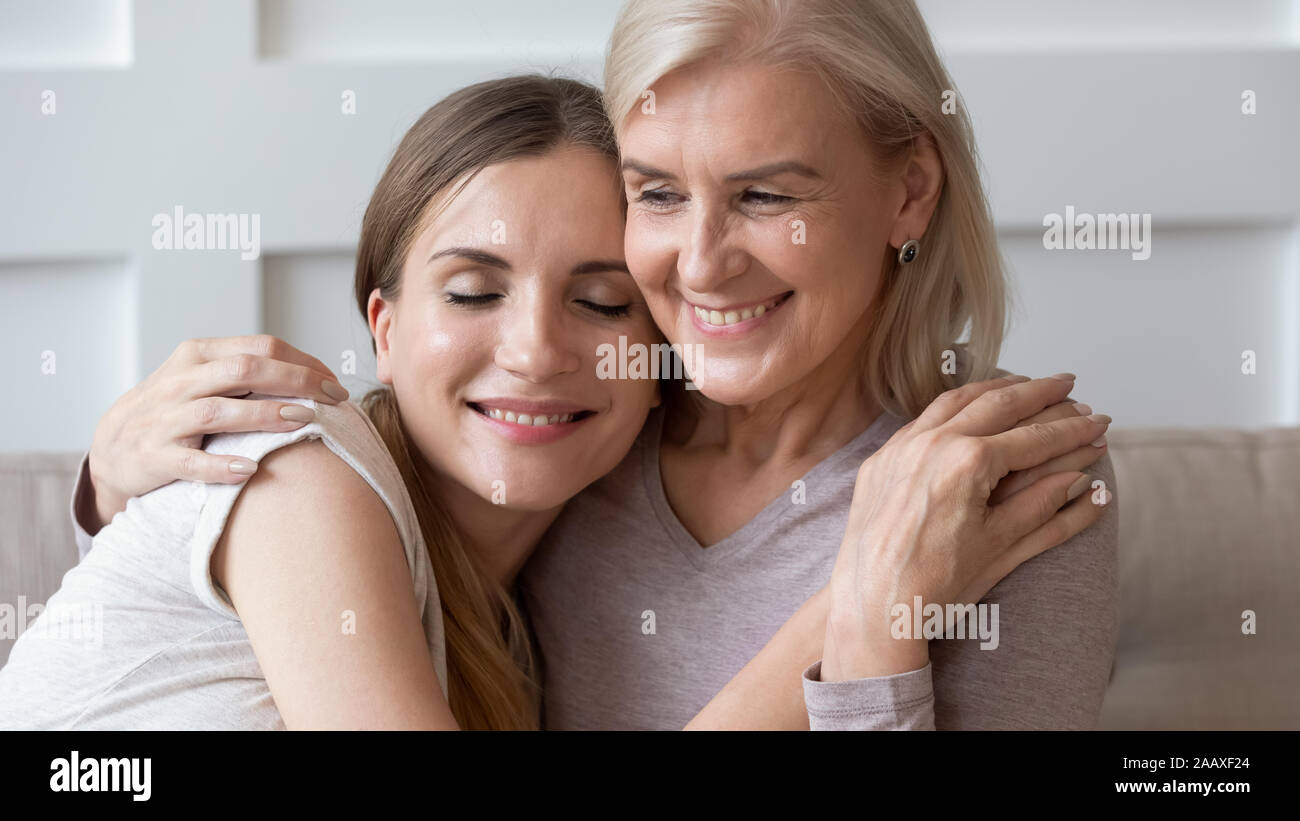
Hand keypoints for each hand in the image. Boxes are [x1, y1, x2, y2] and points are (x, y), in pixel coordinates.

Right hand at [86, 335, 347, 531]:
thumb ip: (248, 372)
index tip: (335, 383)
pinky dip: (220, 465)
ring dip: (264, 415)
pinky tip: (251, 468)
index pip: (260, 348)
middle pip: (245, 370)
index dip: (303, 362)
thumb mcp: (204, 378)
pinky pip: (190, 462)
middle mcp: (182, 382)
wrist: (111, 447)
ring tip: (304, 422)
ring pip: (219, 411)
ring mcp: (166, 419)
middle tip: (335, 399)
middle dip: (296, 381)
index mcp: (198, 355)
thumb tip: (313, 375)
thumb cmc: (173, 410)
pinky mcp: (155, 456)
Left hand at [822, 374, 1111, 680]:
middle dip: (1039, 393)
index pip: (1033, 438)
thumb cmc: (937, 583)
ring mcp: (901, 447)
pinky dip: (955, 406)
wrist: (873, 605)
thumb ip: (1044, 505)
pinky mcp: (880, 459)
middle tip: (1070, 384)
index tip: (1099, 422)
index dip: (1072, 430)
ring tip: (1026, 384)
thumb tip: (1083, 480)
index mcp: (968, 463)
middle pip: (997, 405)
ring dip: (995, 389)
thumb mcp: (1001, 545)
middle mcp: (932, 444)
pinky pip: (922, 420)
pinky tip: (972, 405)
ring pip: (956, 402)